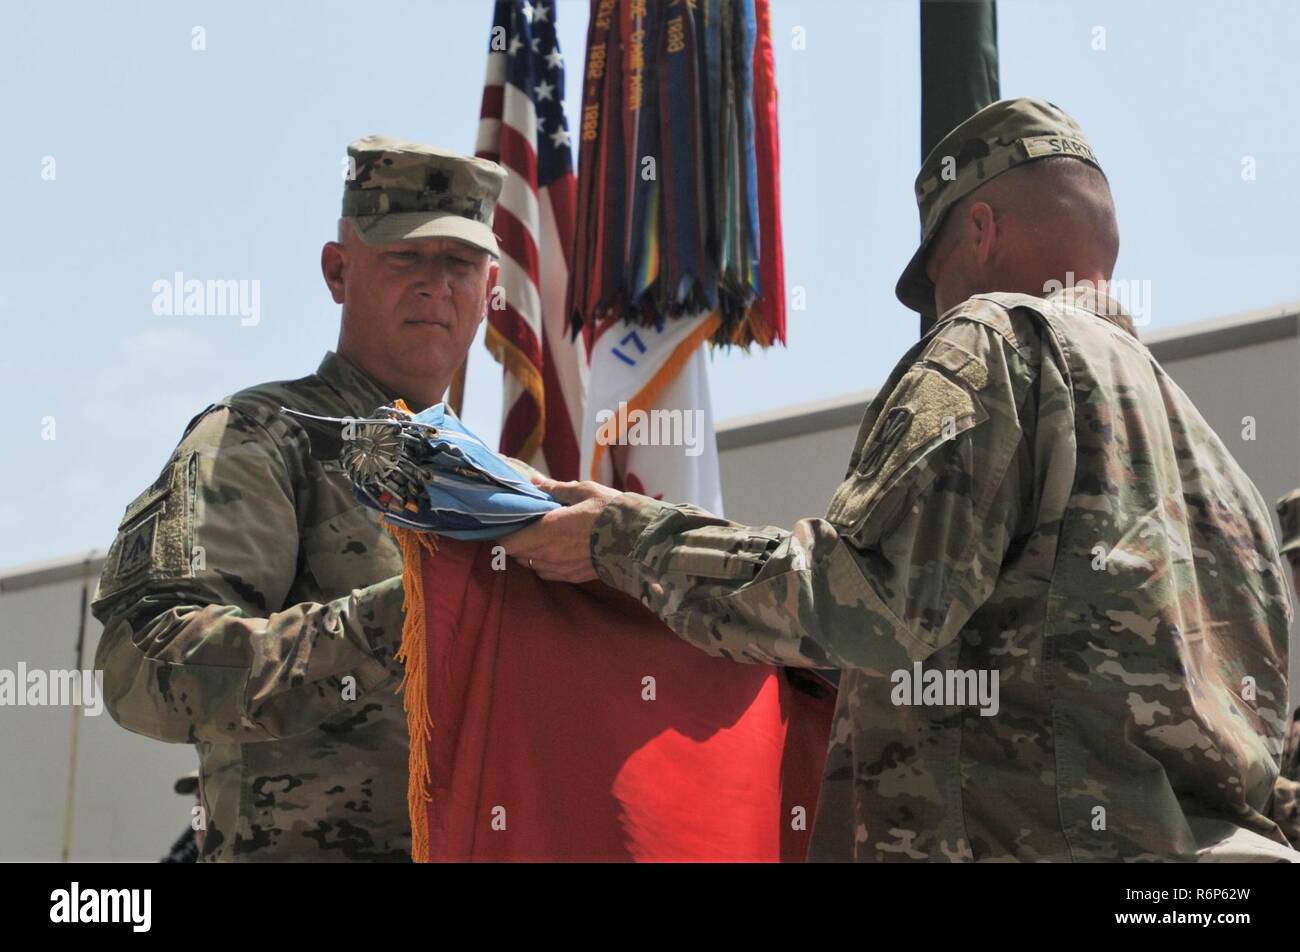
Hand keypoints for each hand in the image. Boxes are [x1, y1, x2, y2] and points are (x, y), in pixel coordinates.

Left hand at [501, 476, 621, 581]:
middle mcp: (550, 553)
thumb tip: (535, 481)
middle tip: (522, 527)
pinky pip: (548, 574)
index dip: (503, 533)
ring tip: (537, 540)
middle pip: (517, 555)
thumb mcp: (584, 491)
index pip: (509, 541)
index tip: (507, 522)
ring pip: (531, 566)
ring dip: (529, 554)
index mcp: (548, 530)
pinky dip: (544, 565)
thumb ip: (556, 489)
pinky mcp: (574, 577)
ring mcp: (562, 568)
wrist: (639, 540)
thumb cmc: (611, 511)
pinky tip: (552, 553)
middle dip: (515, 542)